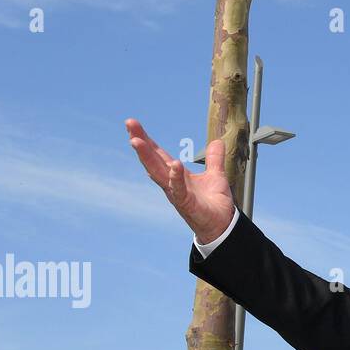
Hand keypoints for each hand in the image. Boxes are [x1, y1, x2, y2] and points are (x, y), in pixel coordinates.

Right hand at [126, 118, 235, 243]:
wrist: (221, 225)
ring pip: (158, 173)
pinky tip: (174, 165)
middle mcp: (171, 183)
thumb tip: (217, 141)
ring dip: (147, 157)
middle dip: (141, 142)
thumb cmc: (213, 203)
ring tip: (137, 140)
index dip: (147, 139)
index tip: (132, 124)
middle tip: (129, 125)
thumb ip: (214, 159)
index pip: (158, 154)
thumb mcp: (216, 175)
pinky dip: (176, 178)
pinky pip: (179, 190)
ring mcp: (176, 194)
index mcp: (176, 175)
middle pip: (152, 160)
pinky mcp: (187, 204)